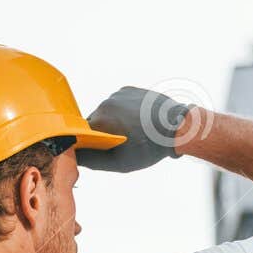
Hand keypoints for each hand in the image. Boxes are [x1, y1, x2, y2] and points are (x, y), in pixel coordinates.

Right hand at [76, 87, 193, 172]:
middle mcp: (105, 104)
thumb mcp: (120, 162)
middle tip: (122, 143)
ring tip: (133, 131)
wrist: (177, 127)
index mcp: (100, 121)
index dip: (89, 142)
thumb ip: (92, 160)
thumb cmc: (148, 148)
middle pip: (95, 121)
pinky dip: (123, 111)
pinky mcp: (129, 90)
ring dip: (114, 120)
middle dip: (103, 131)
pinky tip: (137, 120)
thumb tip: (75, 156)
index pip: (82, 133)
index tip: (101, 148)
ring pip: (107, 111)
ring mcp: (118, 95)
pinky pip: (118, 102)